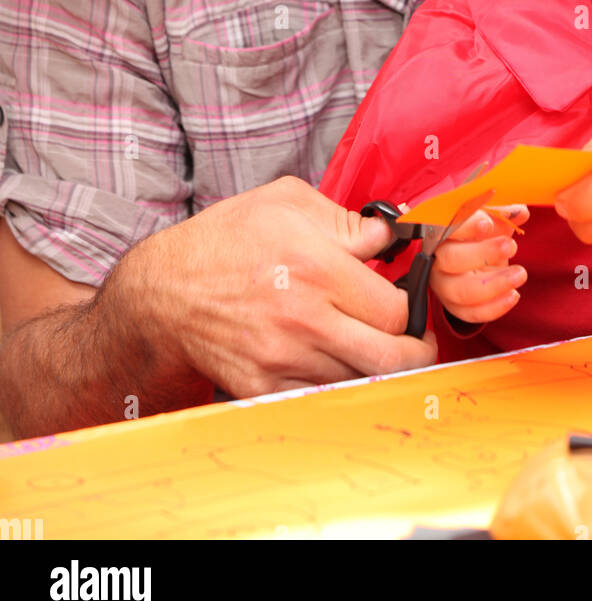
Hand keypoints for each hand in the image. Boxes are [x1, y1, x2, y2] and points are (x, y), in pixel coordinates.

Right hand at [118, 176, 437, 397]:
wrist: (164, 292)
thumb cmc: (225, 240)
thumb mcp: (285, 201)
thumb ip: (345, 220)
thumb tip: (388, 236)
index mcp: (316, 267)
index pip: (395, 309)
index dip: (410, 308)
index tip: (408, 304)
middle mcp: (304, 318)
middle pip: (390, 357)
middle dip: (414, 353)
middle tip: (418, 344)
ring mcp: (283, 359)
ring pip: (359, 380)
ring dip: (374, 367)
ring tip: (371, 347)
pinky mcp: (263, 388)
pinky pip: (321, 399)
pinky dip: (337, 387)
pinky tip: (336, 364)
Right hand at [430, 205, 529, 323]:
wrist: (471, 259)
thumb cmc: (477, 233)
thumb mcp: (488, 218)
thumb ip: (502, 213)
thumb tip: (519, 212)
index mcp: (440, 231)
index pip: (445, 226)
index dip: (465, 226)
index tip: (488, 224)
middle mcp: (437, 259)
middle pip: (450, 259)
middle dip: (483, 254)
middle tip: (510, 246)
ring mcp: (444, 286)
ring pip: (462, 291)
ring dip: (494, 284)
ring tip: (520, 274)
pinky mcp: (455, 307)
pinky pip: (471, 313)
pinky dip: (495, 307)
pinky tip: (514, 295)